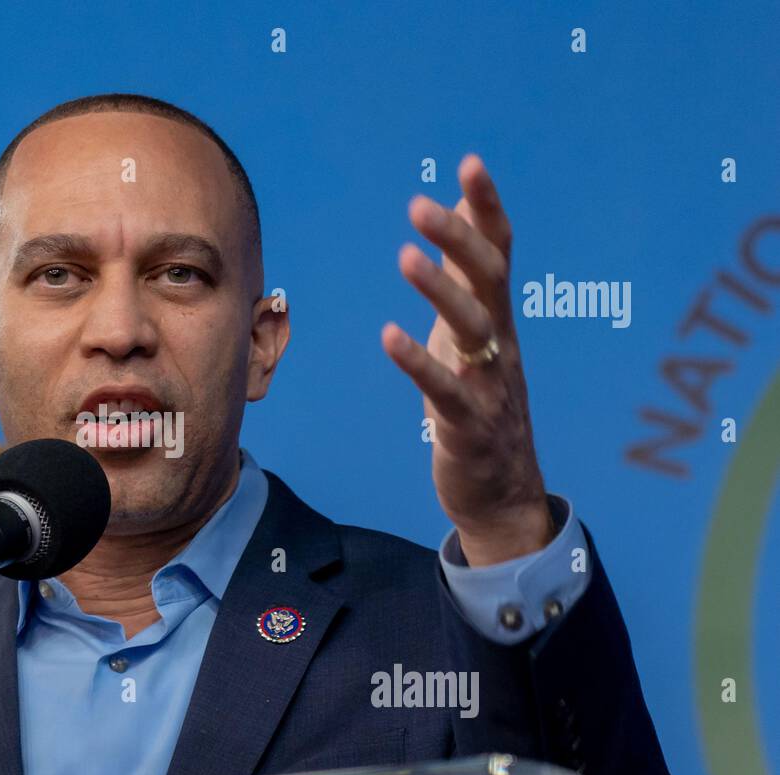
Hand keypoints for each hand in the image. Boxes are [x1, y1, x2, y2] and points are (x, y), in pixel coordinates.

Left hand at [382, 154, 551, 566]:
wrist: (502, 494)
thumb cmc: (479, 406)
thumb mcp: (468, 339)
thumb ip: (462, 283)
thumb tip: (453, 221)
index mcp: (497, 321)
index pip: (500, 253)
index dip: (486, 210)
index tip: (470, 163)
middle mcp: (500, 346)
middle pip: (490, 281)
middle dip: (461, 239)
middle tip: (421, 205)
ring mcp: (489, 386)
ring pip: (472, 330)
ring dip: (440, 291)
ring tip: (406, 256)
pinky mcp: (469, 426)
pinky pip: (445, 390)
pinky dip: (418, 362)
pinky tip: (389, 336)